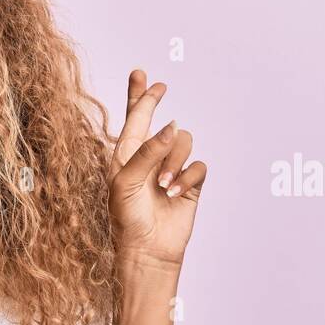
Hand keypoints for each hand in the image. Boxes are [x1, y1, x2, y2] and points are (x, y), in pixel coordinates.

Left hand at [107, 69, 207, 268]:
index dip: (138, 97)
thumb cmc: (127, 218)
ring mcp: (170, 170)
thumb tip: (171, 125)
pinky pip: (198, 165)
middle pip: (159, 122)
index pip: (132, 120)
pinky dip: (187, 176)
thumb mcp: (126, 181)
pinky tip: (174, 192)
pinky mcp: (189, 184)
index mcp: (126, 156)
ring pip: (182, 141)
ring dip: (174, 160)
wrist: (146, 250)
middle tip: (160, 87)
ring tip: (161, 185)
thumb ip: (147, 151)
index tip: (141, 74)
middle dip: (156, 104)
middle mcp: (148, 159)